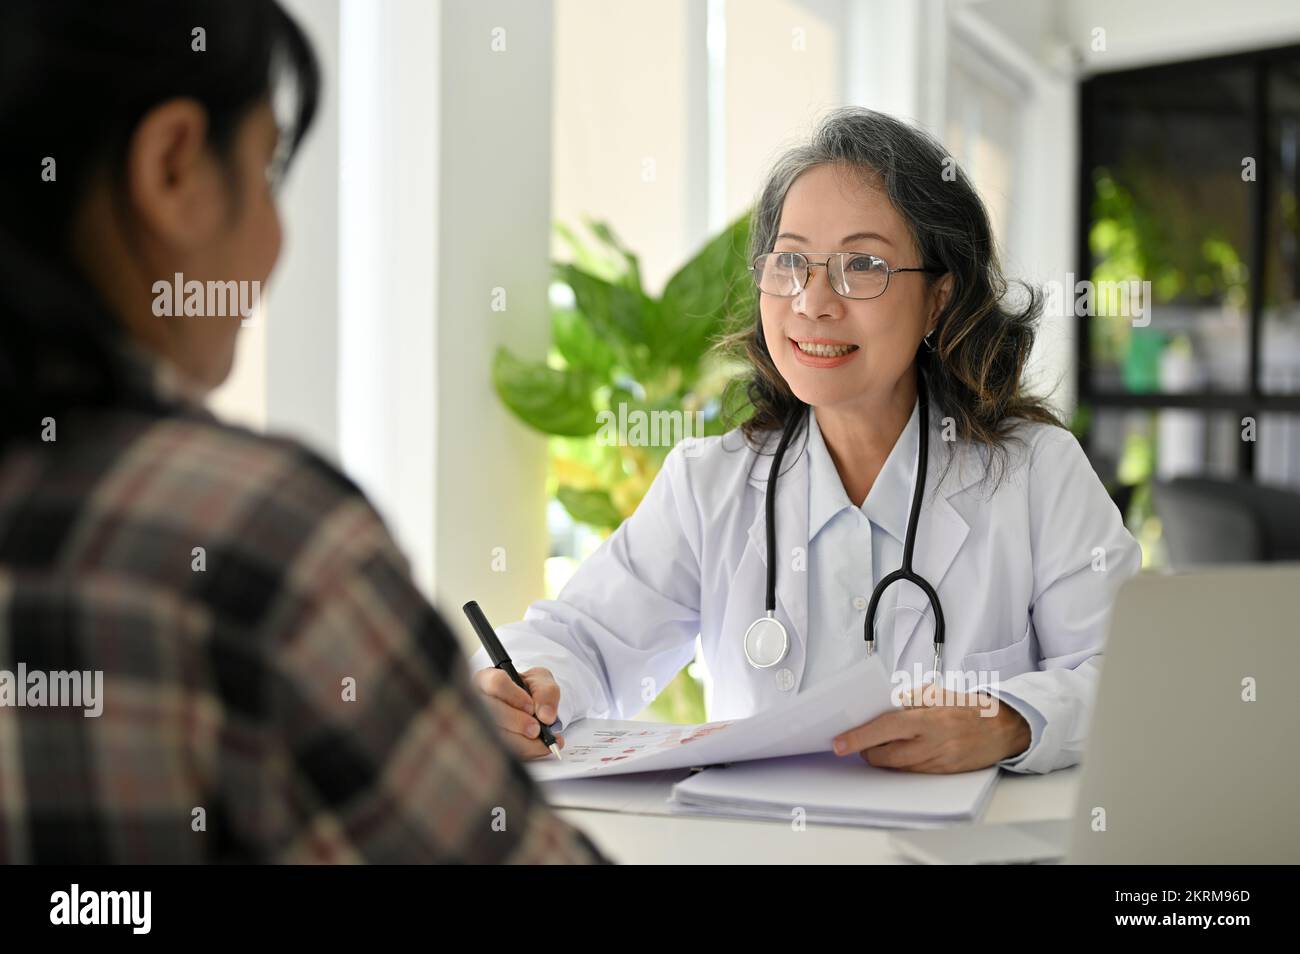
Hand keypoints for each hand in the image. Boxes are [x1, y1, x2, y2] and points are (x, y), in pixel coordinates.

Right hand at [473, 666, 564, 759]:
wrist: (529, 709)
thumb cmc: (529, 690)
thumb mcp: (541, 682)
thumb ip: (546, 692)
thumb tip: (546, 716)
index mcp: (488, 679)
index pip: (496, 683)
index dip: (515, 696)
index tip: (531, 707)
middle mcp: (478, 701)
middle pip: (491, 712)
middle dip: (517, 723)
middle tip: (536, 729)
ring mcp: (478, 725)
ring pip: (495, 736)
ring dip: (521, 741)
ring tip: (541, 740)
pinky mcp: (486, 745)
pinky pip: (502, 752)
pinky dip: (523, 752)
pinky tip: (537, 748)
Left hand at [831, 683, 1029, 772]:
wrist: (1003, 727)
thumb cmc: (966, 706)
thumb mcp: (936, 694)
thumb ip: (906, 702)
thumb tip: (876, 710)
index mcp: (930, 718)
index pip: (885, 728)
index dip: (859, 737)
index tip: (839, 743)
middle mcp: (935, 743)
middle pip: (887, 755)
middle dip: (867, 751)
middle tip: (858, 743)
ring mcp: (940, 761)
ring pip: (899, 767)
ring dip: (883, 758)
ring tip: (877, 746)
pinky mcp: (945, 774)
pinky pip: (914, 773)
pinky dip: (902, 764)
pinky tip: (899, 753)